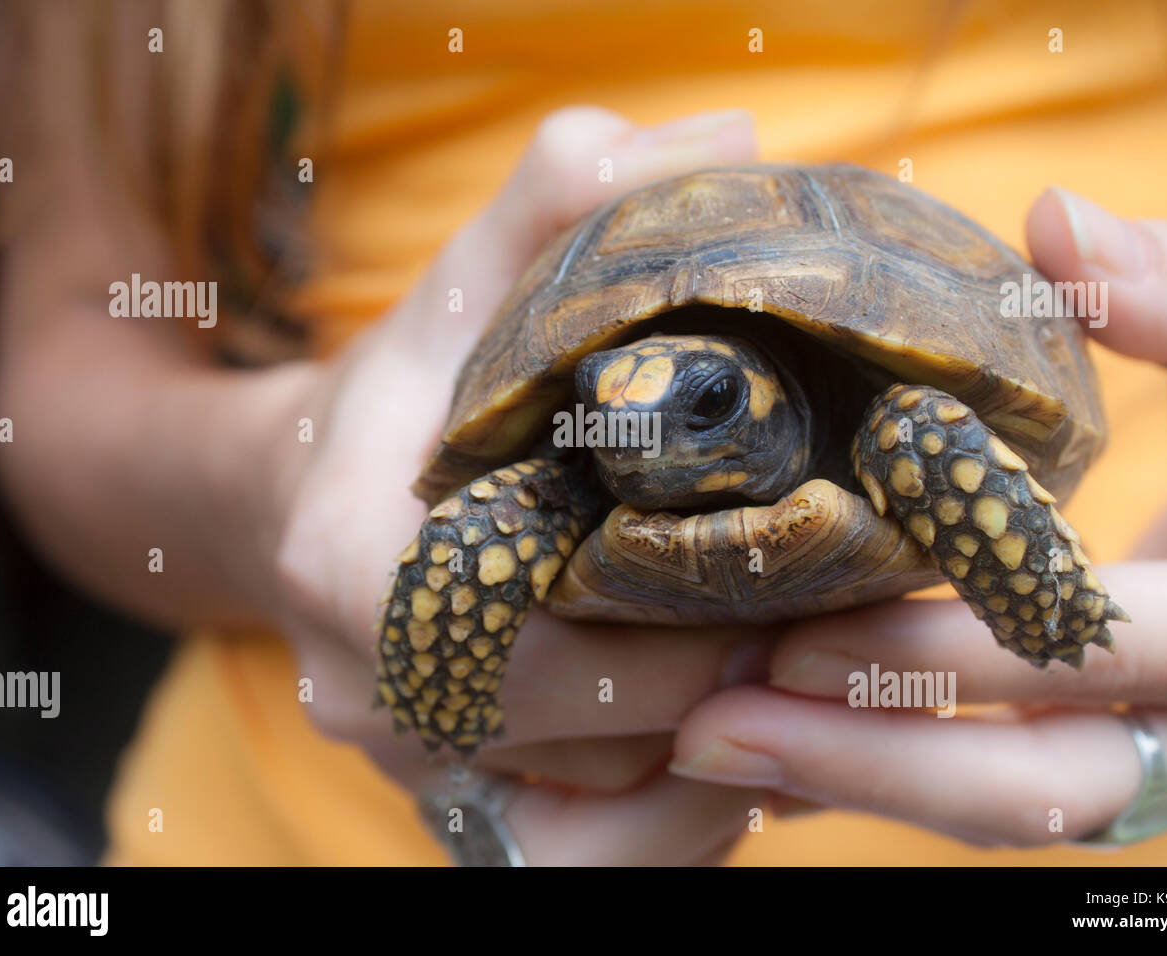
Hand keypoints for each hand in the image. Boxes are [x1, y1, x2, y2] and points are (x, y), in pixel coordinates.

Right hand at [273, 106, 775, 861]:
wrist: (314, 502)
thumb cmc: (400, 397)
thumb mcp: (465, 284)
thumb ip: (565, 203)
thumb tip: (727, 148)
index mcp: (357, 578)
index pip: (544, 650)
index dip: (689, 631)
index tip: (801, 581)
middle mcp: (380, 700)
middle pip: (598, 741)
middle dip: (736, 688)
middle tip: (852, 625)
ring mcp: (424, 770)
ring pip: (614, 815)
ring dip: (733, 758)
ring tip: (825, 675)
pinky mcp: (468, 806)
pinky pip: (607, 849)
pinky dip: (697, 805)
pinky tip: (756, 723)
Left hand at [669, 190, 1166, 846]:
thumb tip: (1060, 221)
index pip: (1093, 655)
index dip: (943, 658)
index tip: (793, 640)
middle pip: (1039, 783)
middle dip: (867, 764)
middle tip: (713, 731)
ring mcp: (1162, 756)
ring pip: (1009, 806)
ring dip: (859, 782)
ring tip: (717, 742)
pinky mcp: (1113, 755)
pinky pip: (997, 787)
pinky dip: (888, 774)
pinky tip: (782, 749)